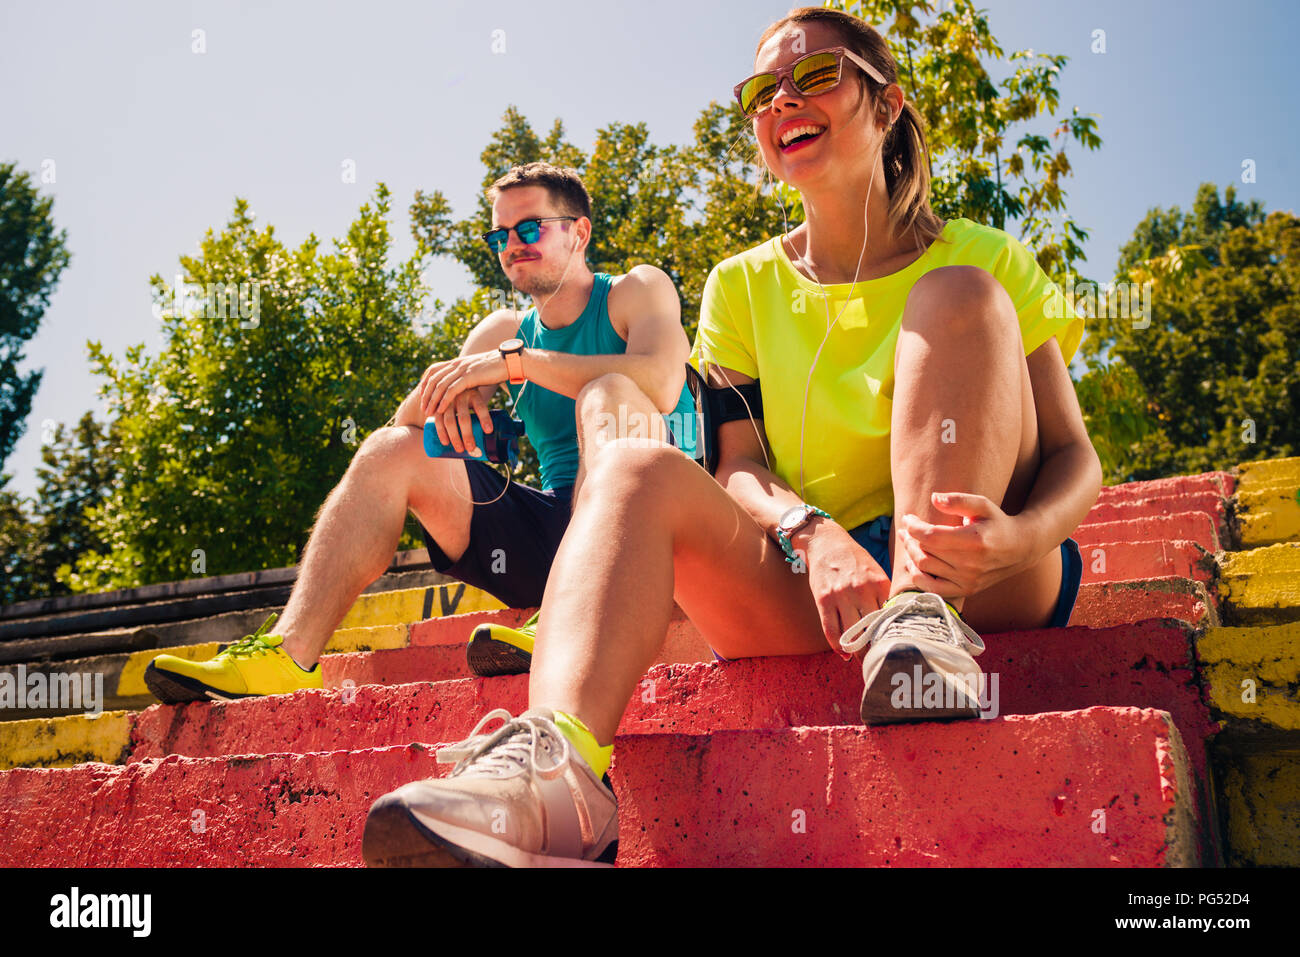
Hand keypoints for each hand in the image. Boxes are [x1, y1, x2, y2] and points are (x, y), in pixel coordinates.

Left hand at [418, 351, 508, 418]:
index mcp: (456, 362)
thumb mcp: (475, 370)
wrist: (508, 362)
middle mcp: (456, 364)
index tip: (421, 396)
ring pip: (440, 385)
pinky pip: (452, 390)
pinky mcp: (469, 377)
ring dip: (432, 400)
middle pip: (433, 379)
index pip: (432, 370)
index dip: (424, 383)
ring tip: (428, 413)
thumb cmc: (494, 369)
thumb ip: (466, 375)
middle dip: (426, 395)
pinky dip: (444, 400)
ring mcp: (462, 369)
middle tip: (422, 409)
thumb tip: (462, 385)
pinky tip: (441, 410)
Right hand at [431, 390, 492, 456]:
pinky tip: (445, 442)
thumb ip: (483, 412)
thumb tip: (493, 435)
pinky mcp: (438, 405)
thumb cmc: (469, 396)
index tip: (489, 431)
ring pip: (450, 421)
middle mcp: (460, 397)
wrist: (451, 383)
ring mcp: (447, 402)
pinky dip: (441, 432)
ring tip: (460, 449)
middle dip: (467, 435)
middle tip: (471, 449)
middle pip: (464, 418)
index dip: (484, 418)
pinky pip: (438, 420)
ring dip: (454, 437)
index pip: (480, 407)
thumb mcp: (477, 398)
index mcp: (474, 395)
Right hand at [799, 521, 891, 657]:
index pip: (890, 618)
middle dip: (877, 649)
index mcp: (880, 584)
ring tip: (863, 661)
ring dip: (857, 652)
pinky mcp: (823, 600)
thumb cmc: (855, 560)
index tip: (897, 649)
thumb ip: (885, 595)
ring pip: (852, 634)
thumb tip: (895, 622)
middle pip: (872, 630)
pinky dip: (837, 646)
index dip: (893, 636)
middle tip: (881, 660)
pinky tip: (843, 653)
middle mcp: (861, 590)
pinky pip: (830, 630)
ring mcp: (841, 596)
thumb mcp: (876, 572)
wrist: (826, 542)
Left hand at [896, 492, 1031, 598]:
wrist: (1020, 548)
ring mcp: (968, 580)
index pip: (931, 536)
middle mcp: (971, 563)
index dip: (914, 527)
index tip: (908, 517)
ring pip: (925, 568)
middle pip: (925, 551)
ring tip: (909, 542)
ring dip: (911, 554)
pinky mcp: (966, 590)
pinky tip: (913, 564)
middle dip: (910, 538)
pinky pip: (932, 589)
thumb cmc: (997, 523)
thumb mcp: (983, 505)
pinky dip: (917, 577)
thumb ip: (959, 500)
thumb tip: (934, 498)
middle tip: (906, 528)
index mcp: (974, 540)